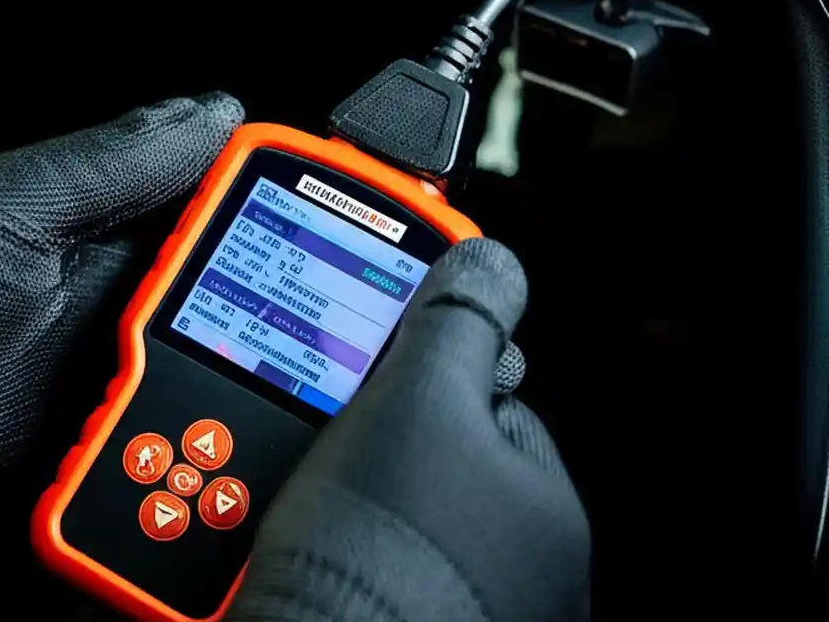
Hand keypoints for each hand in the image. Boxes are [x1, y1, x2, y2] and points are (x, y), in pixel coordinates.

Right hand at [227, 239, 589, 621]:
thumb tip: (491, 258)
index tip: (373, 370)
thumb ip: (458, 323)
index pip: (486, 406)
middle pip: (437, 464)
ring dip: (352, 495)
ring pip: (398, 515)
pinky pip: (367, 560)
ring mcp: (464, 602)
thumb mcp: (422, 397)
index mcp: (542, 504)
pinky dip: (337, 546)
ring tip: (306, 495)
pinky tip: (304, 542)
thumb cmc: (381, 544)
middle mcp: (520, 565)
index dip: (422, 376)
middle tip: (327, 443)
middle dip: (381, 444)